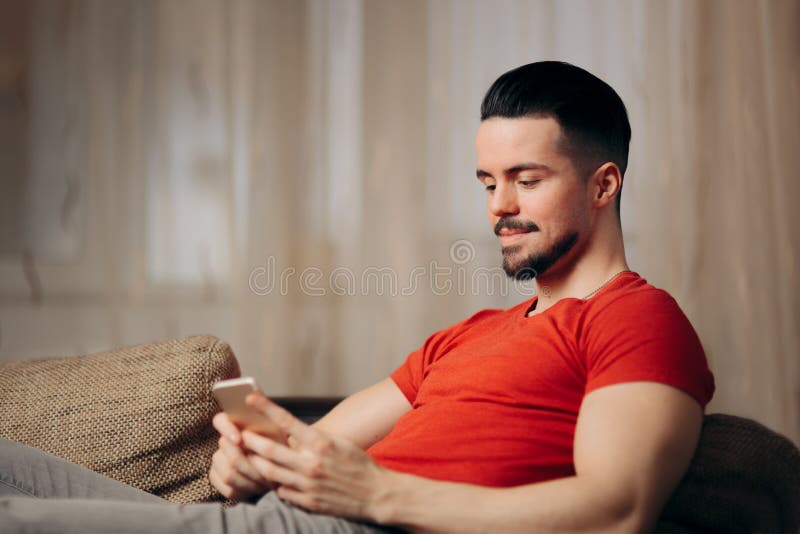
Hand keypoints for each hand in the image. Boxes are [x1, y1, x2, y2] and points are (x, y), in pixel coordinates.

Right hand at [208, 411, 275, 500]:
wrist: (282, 465)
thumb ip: (268, 415)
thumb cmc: (280, 442)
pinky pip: (226, 488)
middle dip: (247, 462)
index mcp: (233, 423)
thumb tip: (258, 397)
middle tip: (266, 468)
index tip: (240, 439)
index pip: (220, 420)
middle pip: (225, 452)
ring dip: (249, 477)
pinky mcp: (218, 478)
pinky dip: (245, 490)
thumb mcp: (278, 428)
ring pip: (227, 472)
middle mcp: (222, 441)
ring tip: (268, 480)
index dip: (227, 430)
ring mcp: (218, 460)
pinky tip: (259, 488)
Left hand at [240, 392, 393, 521]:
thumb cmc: (358, 465)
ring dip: (256, 464)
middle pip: (269, 449)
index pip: (286, 421)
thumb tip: (291, 434)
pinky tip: (274, 480)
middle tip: (242, 436)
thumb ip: (314, 439)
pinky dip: (275, 485)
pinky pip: (281, 492)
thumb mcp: (338, 444)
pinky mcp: (308, 502)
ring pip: (269, 473)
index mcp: (321, 443)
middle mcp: (312, 463)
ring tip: (250, 458)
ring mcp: (308, 484)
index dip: (265, 408)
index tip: (251, 398)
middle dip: (251, 441)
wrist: (376, 494)